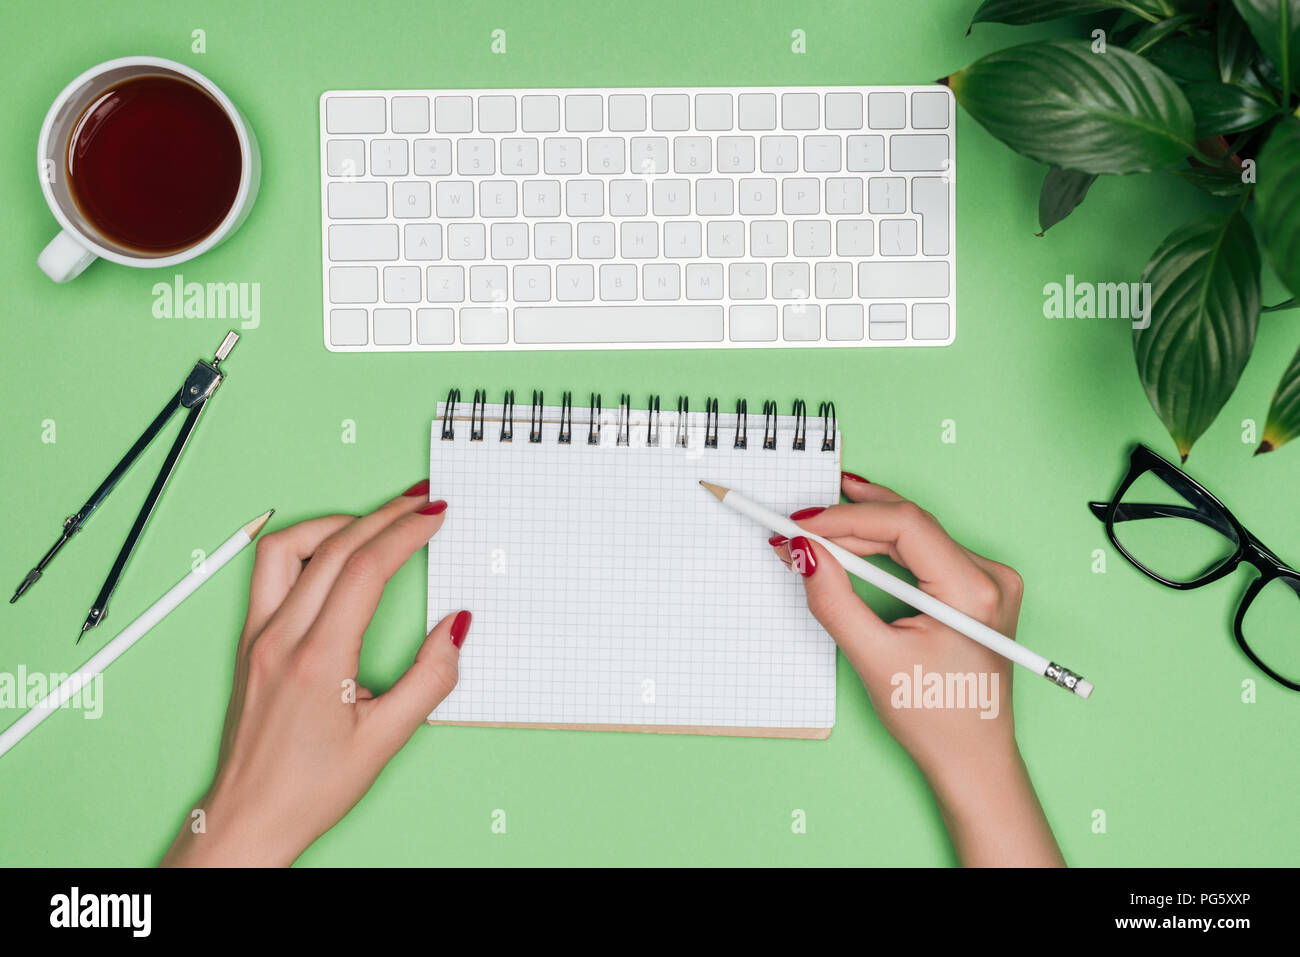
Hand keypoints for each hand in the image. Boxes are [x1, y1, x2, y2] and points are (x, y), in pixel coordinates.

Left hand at [162, 481, 468, 866]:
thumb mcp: (386, 741)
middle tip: (422, 501)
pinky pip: (269, 571)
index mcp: (318, 659)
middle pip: (335, 547)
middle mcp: (281, 637)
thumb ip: (430, 679)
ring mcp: (258, 636)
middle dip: (384, 515)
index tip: (435, 515)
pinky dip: (304, 546)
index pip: (366, 568)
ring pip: (290, 547)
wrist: (248, 819)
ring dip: (336, 522)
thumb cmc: (310, 789)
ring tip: (375, 519)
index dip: (406, 532)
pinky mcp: (250, 642)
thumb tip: (456, 626)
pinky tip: (331, 551)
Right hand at [774, 473, 1063, 866]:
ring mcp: (988, 580)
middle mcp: (990, 577)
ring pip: (914, 535)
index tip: (801, 523)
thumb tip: (804, 553)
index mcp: (974, 592)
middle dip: (848, 523)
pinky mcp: (976, 588)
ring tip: (816, 532)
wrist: (974, 758)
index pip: (905, 526)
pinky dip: (883, 549)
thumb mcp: (875, 660)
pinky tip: (852, 542)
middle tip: (797, 525)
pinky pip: (924, 552)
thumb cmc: (936, 719)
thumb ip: (835, 601)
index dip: (847, 518)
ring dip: (862, 532)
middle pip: (909, 525)